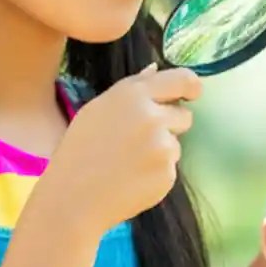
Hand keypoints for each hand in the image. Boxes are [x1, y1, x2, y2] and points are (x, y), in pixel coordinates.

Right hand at [47, 64, 200, 232]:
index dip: (191, 87)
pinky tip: (132, 179)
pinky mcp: (167, 174)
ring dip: (160, 151)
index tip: (192, 94)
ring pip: (175, 144)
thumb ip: (133, 87)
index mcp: (134, 95)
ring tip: (128, 163)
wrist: (73, 198)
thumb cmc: (80, 150)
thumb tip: (156, 69)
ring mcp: (162, 147)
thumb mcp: (99, 108)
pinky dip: (156, 174)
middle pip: (184, 116)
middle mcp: (152, 117)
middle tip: (138, 141)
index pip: (183, 80)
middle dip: (169, 125)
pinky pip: (170, 168)